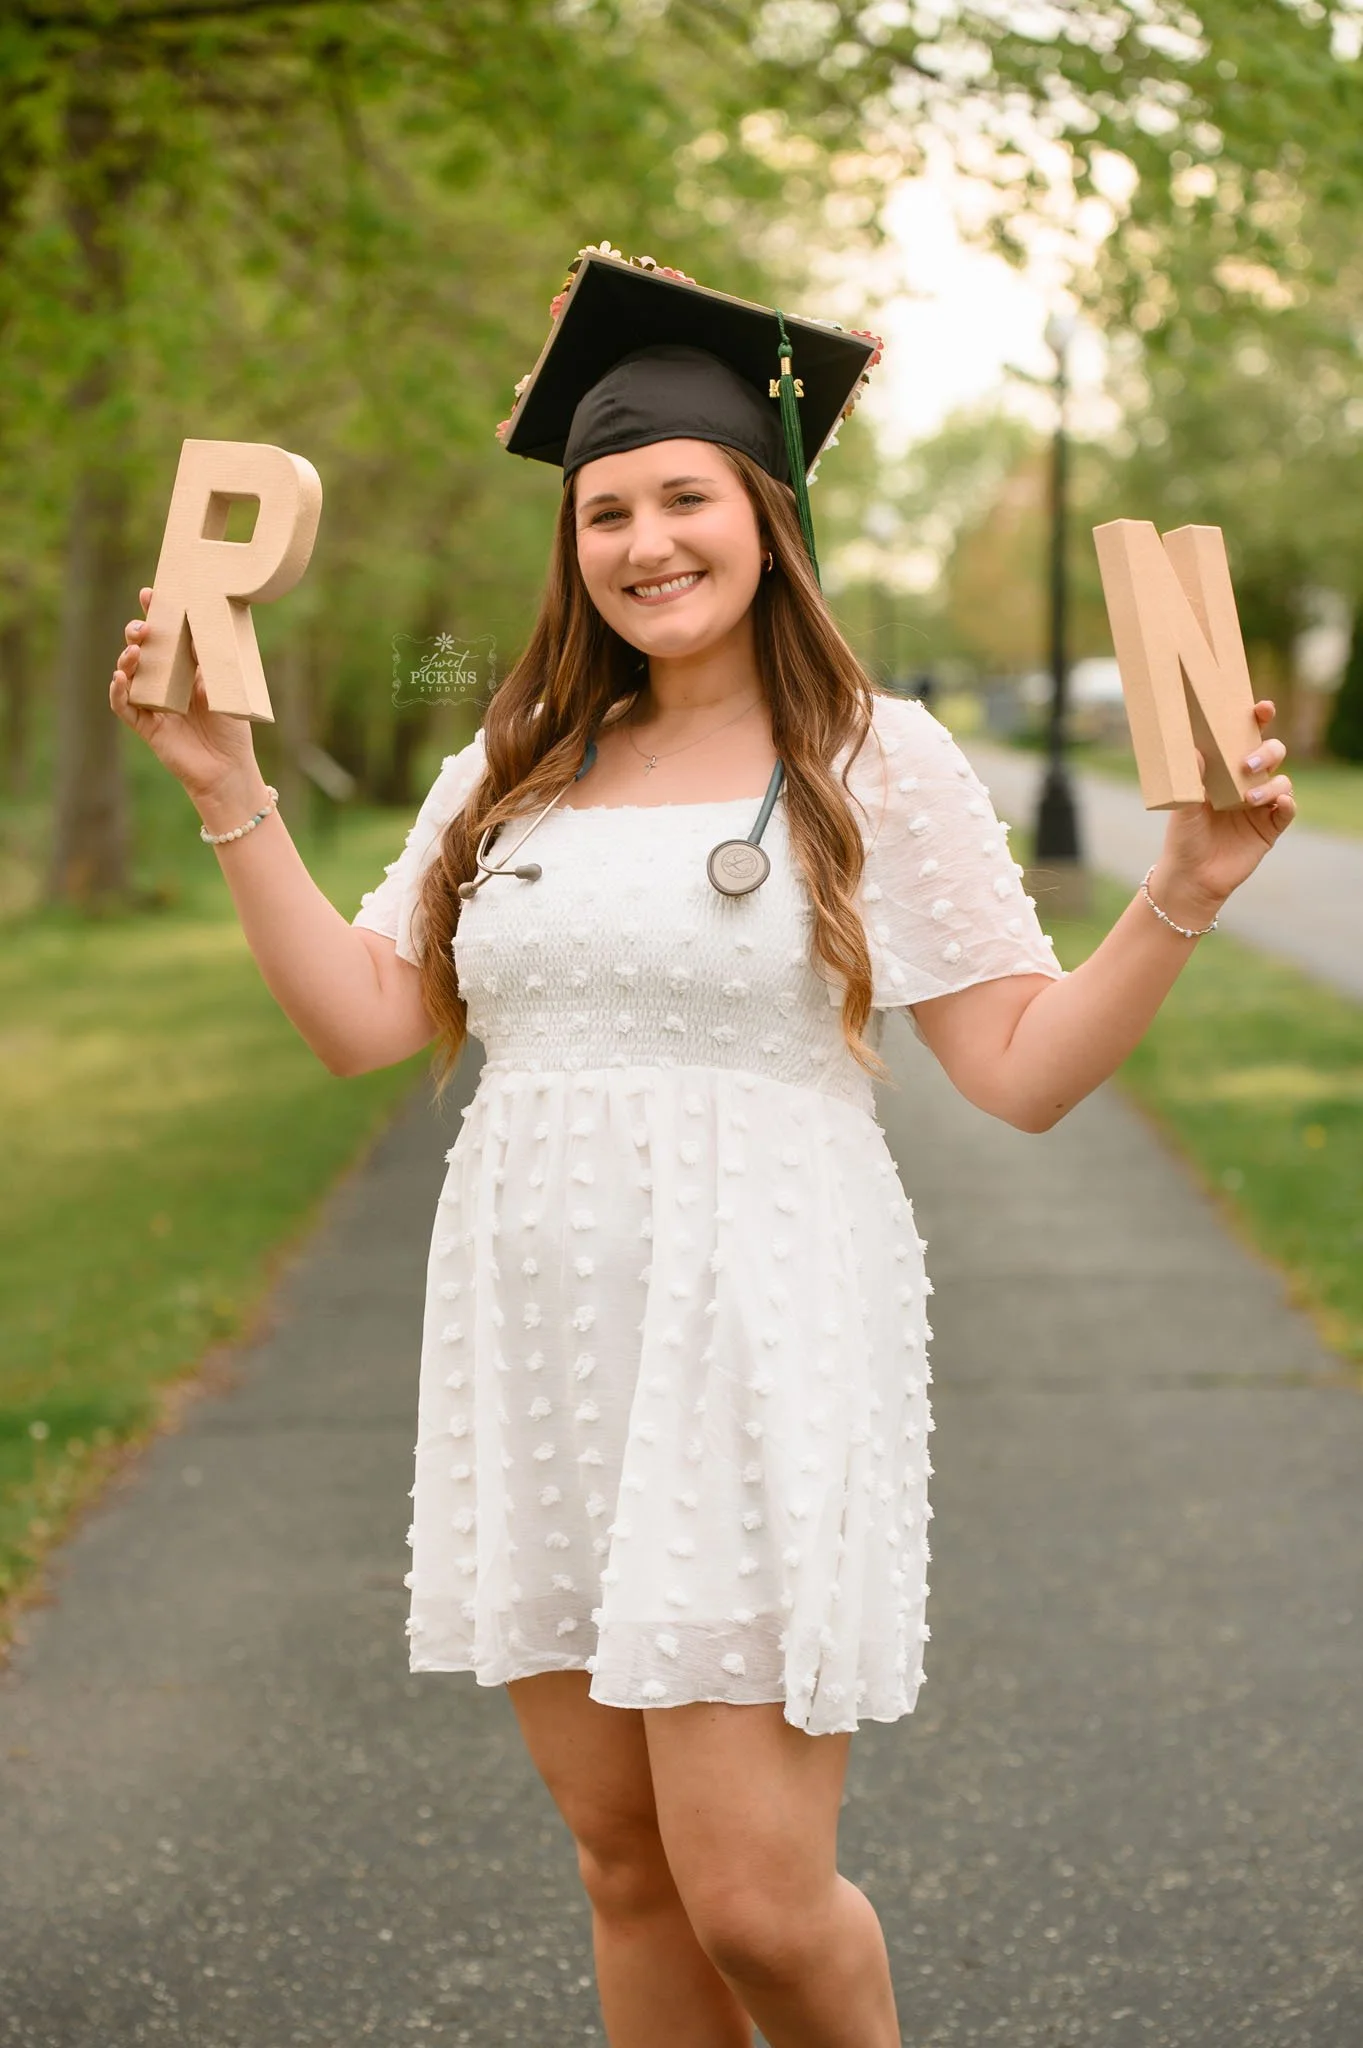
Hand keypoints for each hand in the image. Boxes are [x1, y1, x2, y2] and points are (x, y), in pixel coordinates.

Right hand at [109, 587, 258, 803]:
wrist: (229, 769)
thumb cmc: (232, 728)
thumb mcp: (224, 685)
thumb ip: (209, 658)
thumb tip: (200, 621)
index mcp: (186, 669)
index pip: (167, 635)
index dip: (156, 613)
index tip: (149, 594)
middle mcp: (166, 683)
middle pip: (142, 650)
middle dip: (137, 633)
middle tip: (143, 627)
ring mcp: (153, 704)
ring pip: (129, 675)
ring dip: (127, 659)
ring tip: (135, 651)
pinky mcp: (146, 727)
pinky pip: (124, 706)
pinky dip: (118, 691)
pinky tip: (120, 678)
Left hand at [1157, 698, 1295, 915]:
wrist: (1190, 877)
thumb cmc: (1183, 838)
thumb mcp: (1183, 806)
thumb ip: (1190, 778)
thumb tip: (1194, 749)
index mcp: (1225, 771)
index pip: (1245, 738)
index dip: (1258, 719)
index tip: (1261, 708)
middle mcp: (1247, 783)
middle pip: (1273, 754)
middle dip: (1267, 752)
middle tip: (1247, 764)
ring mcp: (1261, 805)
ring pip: (1283, 781)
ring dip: (1272, 784)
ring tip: (1248, 799)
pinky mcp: (1270, 828)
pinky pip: (1288, 810)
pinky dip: (1286, 804)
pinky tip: (1277, 803)